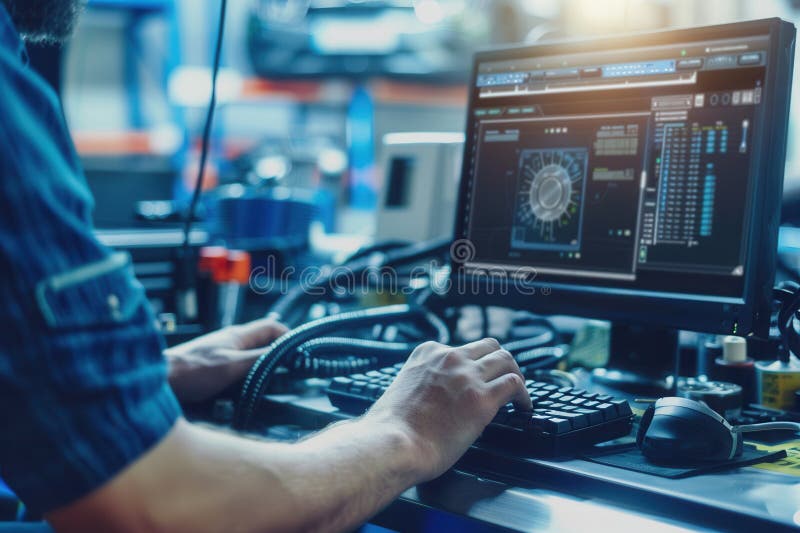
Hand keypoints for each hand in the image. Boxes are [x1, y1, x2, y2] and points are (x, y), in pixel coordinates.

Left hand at [165, 318, 287, 403]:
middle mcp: (231, 340)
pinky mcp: (211, 365)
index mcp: (238, 335)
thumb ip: (261, 359)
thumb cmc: (192, 371)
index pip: (272, 327)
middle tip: (289, 370)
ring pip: (250, 355)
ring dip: (261, 366)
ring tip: (270, 381)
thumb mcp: (233, 366)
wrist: (159, 379)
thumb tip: (285, 353)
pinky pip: (237, 366)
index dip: (288, 336)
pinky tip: (245, 388)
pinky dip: (246, 375)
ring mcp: (220, 352)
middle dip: (277, 354)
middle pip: (263, 341)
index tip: (299, 352)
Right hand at [366, 338, 530, 480]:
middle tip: (505, 379)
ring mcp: (467, 376)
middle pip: (489, 346)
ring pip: (506, 359)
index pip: (462, 349)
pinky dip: (524, 395)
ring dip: (516, 375)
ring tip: (519, 394)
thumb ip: (425, 383)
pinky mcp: (482, 399)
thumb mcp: (406, 388)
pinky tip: (524, 407)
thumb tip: (442, 397)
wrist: (392, 444)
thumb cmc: (392, 428)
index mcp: (428, 353)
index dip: (475, 364)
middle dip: (500, 362)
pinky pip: (515, 384)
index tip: (480, 377)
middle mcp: (449, 358)